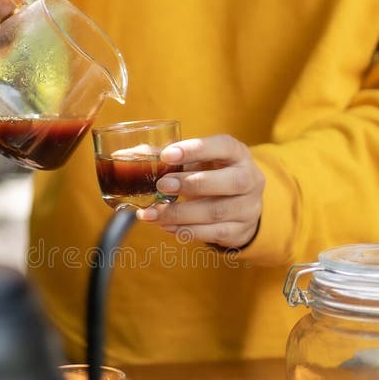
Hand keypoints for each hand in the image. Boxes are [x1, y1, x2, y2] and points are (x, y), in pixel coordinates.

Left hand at [136, 135, 264, 249]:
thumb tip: (128, 155)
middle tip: (161, 186)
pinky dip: (187, 231)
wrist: (240, 205)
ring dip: (180, 214)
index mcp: (238, 154)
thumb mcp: (197, 162)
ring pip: (216, 212)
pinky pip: (213, 233)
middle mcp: (250, 179)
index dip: (196, 149)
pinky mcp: (240, 230)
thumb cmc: (212, 175)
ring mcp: (248, 207)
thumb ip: (167, 158)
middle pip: (229, 181)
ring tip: (152, 213)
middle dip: (191, 184)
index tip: (167, 155)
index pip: (224, 146)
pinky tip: (167, 226)